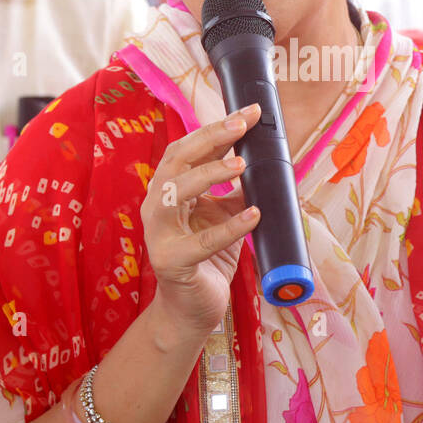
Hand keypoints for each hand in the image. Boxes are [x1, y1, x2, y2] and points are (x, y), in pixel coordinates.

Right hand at [141, 104, 262, 335]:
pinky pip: (202, 241)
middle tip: (242, 124)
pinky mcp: (172, 261)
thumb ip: (236, 192)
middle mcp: (157, 206)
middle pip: (177, 161)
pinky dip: (230, 226)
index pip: (187, 149)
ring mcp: (160, 234)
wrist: (191, 309)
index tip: (249, 112)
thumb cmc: (206, 258)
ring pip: (176, 193)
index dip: (216, 128)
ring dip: (210, 174)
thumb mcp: (223, 216)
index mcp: (168, 190)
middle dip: (210, 138)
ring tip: (242, 164)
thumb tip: (265, 163)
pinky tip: (255, 215)